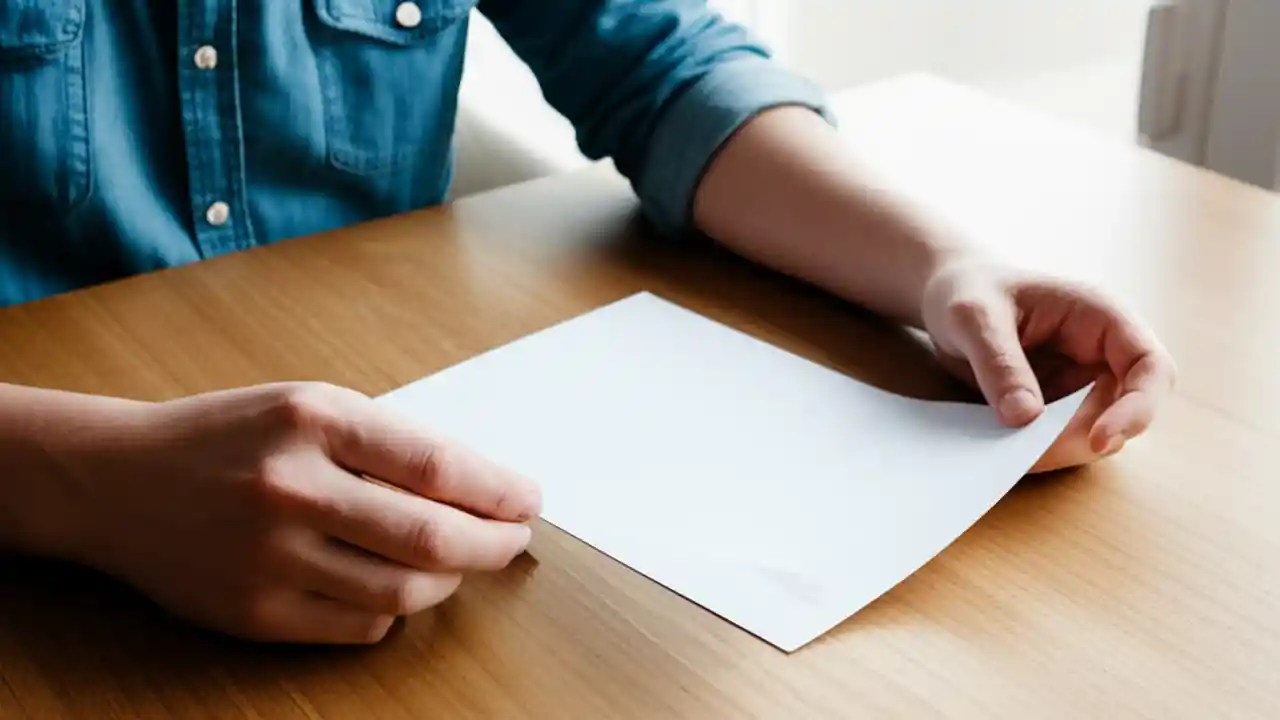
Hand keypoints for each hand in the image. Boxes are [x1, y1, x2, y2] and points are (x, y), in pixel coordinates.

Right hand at [57, 382, 540, 643]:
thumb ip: (386, 442)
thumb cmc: (229, 436)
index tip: (527, 500)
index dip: (499, 490)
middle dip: (494, 544)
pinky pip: (360, 625)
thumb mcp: (306, 406)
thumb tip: (480, 488)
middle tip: (514, 540)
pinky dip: (395, 609)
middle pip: (430, 536)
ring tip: (457, 562)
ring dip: (449, 580)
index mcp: (312, 419)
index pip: (437, 465)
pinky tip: (395, 585)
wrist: (116, 481)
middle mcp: (291, 487)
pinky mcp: (253, 613)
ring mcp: (269, 557)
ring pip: (403, 590)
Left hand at [921, 260, 1175, 471]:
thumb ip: (998, 361)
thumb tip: (1026, 417)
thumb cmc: (967, 290)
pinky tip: (1000, 449)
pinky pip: (1059, 442)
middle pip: (1123, 414)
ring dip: (1056, 451)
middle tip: (1026, 452)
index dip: (1138, 408)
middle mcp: (1101, 354)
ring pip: (1092, 435)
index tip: (1099, 439)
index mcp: (1100, 317)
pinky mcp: (1055, 409)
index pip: (1151, 367)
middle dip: (1081, 439)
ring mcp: (1080, 385)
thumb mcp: (973, 316)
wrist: (945, 298)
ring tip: (1004, 449)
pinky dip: (1036, 452)